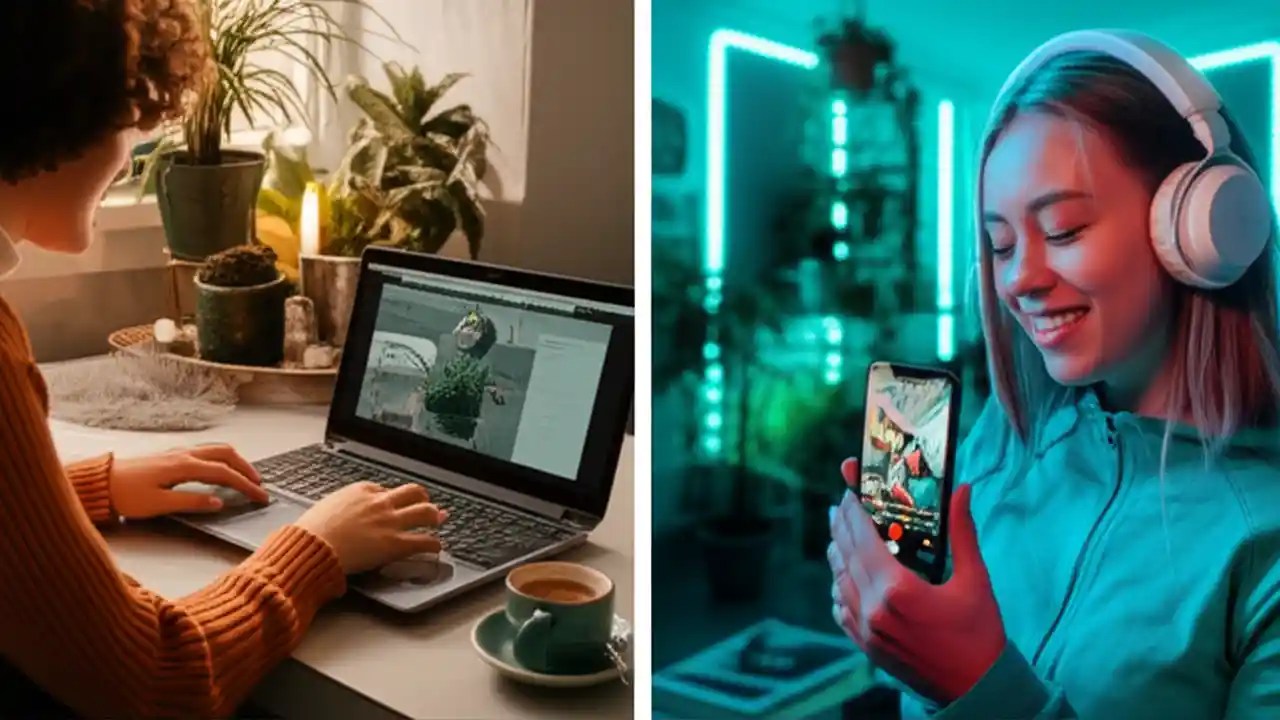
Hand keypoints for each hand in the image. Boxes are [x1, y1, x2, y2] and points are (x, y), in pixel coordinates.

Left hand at [109, 444, 269, 518]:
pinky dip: (221, 458)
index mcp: (184, 466)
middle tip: (259, 484)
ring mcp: (178, 452)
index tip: (261, 496)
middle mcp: (184, 455)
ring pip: (216, 449)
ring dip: (235, 461)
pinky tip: (220, 470)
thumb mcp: (159, 504)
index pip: (225, 474)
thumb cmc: (126, 495)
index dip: (246, 485)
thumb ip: (191, 502)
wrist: (99, 483)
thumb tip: (219, 502)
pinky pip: (205, 451)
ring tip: (245, 476)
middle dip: (246, 468)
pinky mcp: (171, 455)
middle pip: (226, 454)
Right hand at [293, 482, 448, 574]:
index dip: (392, 498)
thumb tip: (341, 512)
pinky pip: (424, 541)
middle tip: (427, 505)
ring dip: (435, 516)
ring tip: (439, 520)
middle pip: (413, 493)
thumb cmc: (311, 532)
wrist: (311, 546)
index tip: (393, 504)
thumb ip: (340, 507)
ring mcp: (390, 522)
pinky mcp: (395, 544)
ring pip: (425, 512)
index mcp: (361, 491)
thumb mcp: (325, 507)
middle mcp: (380, 502)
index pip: (386, 489)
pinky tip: (436, 548)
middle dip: (422, 498)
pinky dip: (433, 544)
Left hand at [828, 458, 1005, 704]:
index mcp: (897, 589)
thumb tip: (962, 490)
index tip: (849, 489)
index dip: (853, 510)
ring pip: (838, 580)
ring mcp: (865, 630)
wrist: (976, 687)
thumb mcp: (975, 580)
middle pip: (846, 556)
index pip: (863, 538)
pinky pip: (840, 608)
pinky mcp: (865, 645)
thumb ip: (961, 532)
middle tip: (841, 504)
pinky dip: (839, 585)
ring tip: (839, 532)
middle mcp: (873, 609)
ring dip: (838, 552)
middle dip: (841, 525)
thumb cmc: (979, 633)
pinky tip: (844, 574)